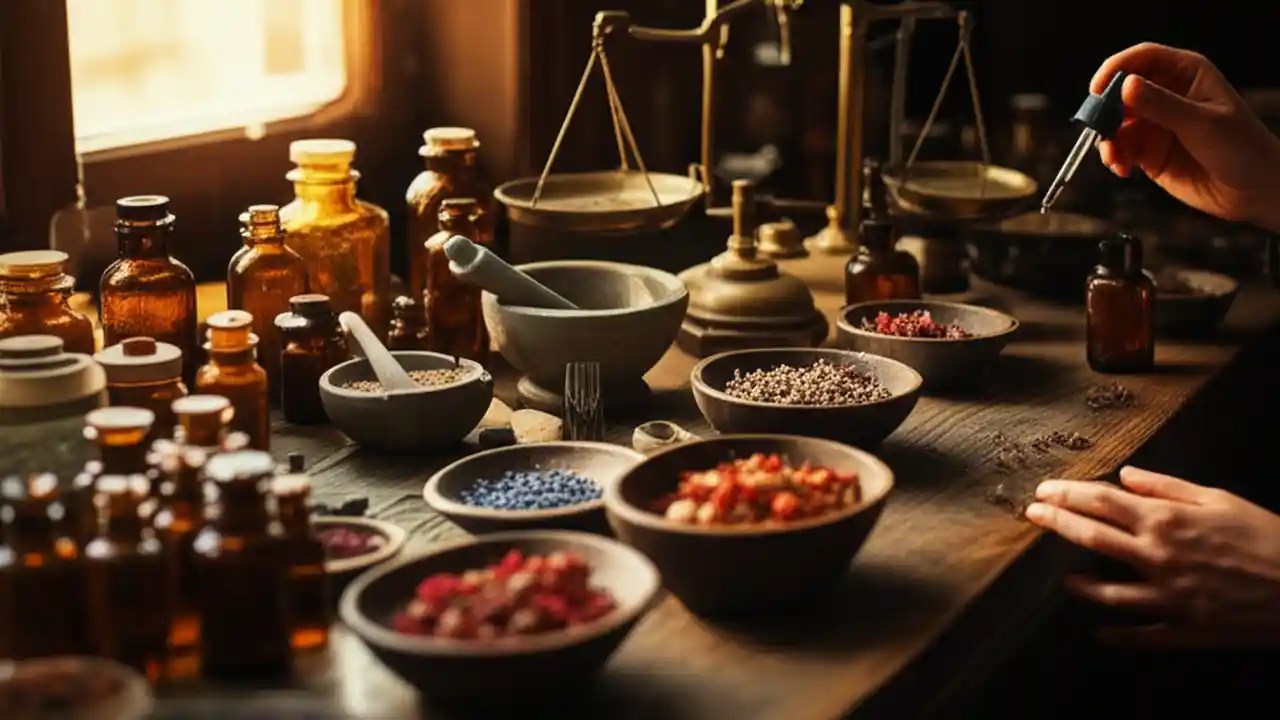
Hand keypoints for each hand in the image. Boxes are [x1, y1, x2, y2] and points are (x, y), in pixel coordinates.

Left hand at [1025, 466, 1279, 648]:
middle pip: (1092, 537)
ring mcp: (1168, 596)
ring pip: (1107, 592)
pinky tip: (1101, 632)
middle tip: (1031, 516)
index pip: (1100, 501)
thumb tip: (1125, 475)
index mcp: (1166, 521)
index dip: (1067, 494)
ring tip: (1063, 580)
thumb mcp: (1219, 499)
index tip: (1043, 490)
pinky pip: (1142, 635)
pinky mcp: (1185, 629)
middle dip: (1056, 524)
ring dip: (1080, 585)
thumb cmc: (1267, 536)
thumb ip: (1166, 487)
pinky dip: (1118, 634)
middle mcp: (1158, 557)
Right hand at [1092, 42, 1279, 231]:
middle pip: (1121, 92)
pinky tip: (1124, 169)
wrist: (1253, 190)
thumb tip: (1125, 86)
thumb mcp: (1201, 123)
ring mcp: (1156, 124)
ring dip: (1108, 140)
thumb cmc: (1241, 147)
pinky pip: (1120, 150)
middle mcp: (1166, 95)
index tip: (1098, 90)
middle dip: (1105, 111)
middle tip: (1099, 130)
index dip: (1117, 69)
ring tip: (1116, 159)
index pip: (1143, 59)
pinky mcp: (1148, 152)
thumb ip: (1162, 105)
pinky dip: (1115, 158)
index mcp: (1185, 74)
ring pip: (1115, 124)